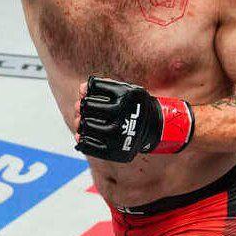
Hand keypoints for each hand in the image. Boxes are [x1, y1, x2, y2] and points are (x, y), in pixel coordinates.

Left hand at [73, 76, 192, 161]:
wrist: (154, 128)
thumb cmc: (134, 105)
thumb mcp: (125, 89)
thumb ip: (104, 85)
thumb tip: (81, 88)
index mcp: (124, 96)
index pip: (93, 89)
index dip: (87, 91)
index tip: (86, 94)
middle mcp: (122, 115)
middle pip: (88, 107)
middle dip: (83, 106)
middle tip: (81, 108)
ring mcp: (117, 134)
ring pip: (87, 126)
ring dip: (81, 122)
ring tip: (83, 121)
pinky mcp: (114, 151)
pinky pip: (89, 145)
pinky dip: (82, 139)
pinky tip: (82, 135)